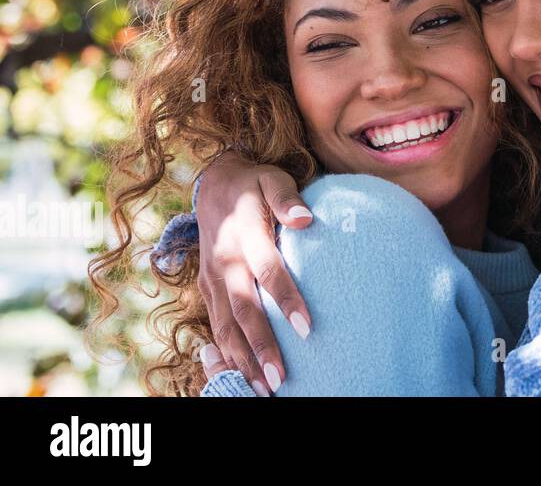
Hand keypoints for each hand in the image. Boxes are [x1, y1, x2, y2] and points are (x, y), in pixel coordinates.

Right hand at [196, 152, 313, 395]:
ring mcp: (212, 278)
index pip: (267, 271)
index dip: (286, 299)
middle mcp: (224, 262)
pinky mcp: (206, 288)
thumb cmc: (254, 184)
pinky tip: (241, 375)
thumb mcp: (272, 179)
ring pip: (224, 325)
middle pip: (243, 309)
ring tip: (264, 388)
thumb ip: (288, 198)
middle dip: (261, 346)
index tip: (307, 327)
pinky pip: (215, 325)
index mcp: (243, 235)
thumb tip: (307, 219)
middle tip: (280, 379)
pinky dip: (226, 353)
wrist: (213, 185)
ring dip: (242, 359)